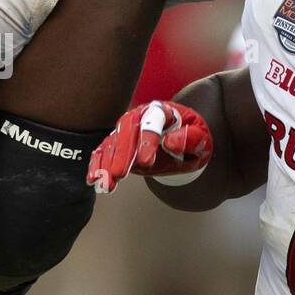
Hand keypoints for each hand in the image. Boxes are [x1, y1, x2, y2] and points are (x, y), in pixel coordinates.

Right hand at [86, 101, 212, 194]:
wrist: (184, 139)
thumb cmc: (193, 137)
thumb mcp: (201, 138)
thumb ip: (190, 138)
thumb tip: (170, 142)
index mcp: (162, 111)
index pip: (152, 122)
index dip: (147, 142)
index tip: (145, 162)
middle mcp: (140, 116)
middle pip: (127, 131)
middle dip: (122, 155)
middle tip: (119, 175)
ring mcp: (127, 129)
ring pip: (112, 143)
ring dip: (107, 164)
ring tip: (106, 183)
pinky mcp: (118, 142)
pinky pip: (104, 151)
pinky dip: (97, 165)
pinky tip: (93, 179)